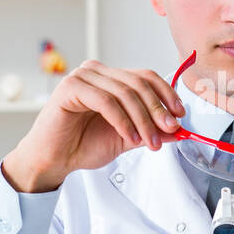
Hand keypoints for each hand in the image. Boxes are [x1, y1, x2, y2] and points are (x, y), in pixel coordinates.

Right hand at [2, 60, 185, 191]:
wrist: (53, 160)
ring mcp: (82, 77)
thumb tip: (178, 130)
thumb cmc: (82, 145)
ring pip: (124, 93)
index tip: (179, 116)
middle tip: (169, 130)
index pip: (146, 77)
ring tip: (150, 141)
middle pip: (138, 83)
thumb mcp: (126, 138)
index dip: (166, 94)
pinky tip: (130, 136)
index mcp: (110, 78)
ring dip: (142, 119)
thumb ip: (150, 131)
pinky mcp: (70, 88)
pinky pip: (105, 101)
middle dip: (158, 109)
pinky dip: (122, 120)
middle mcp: (97, 72)